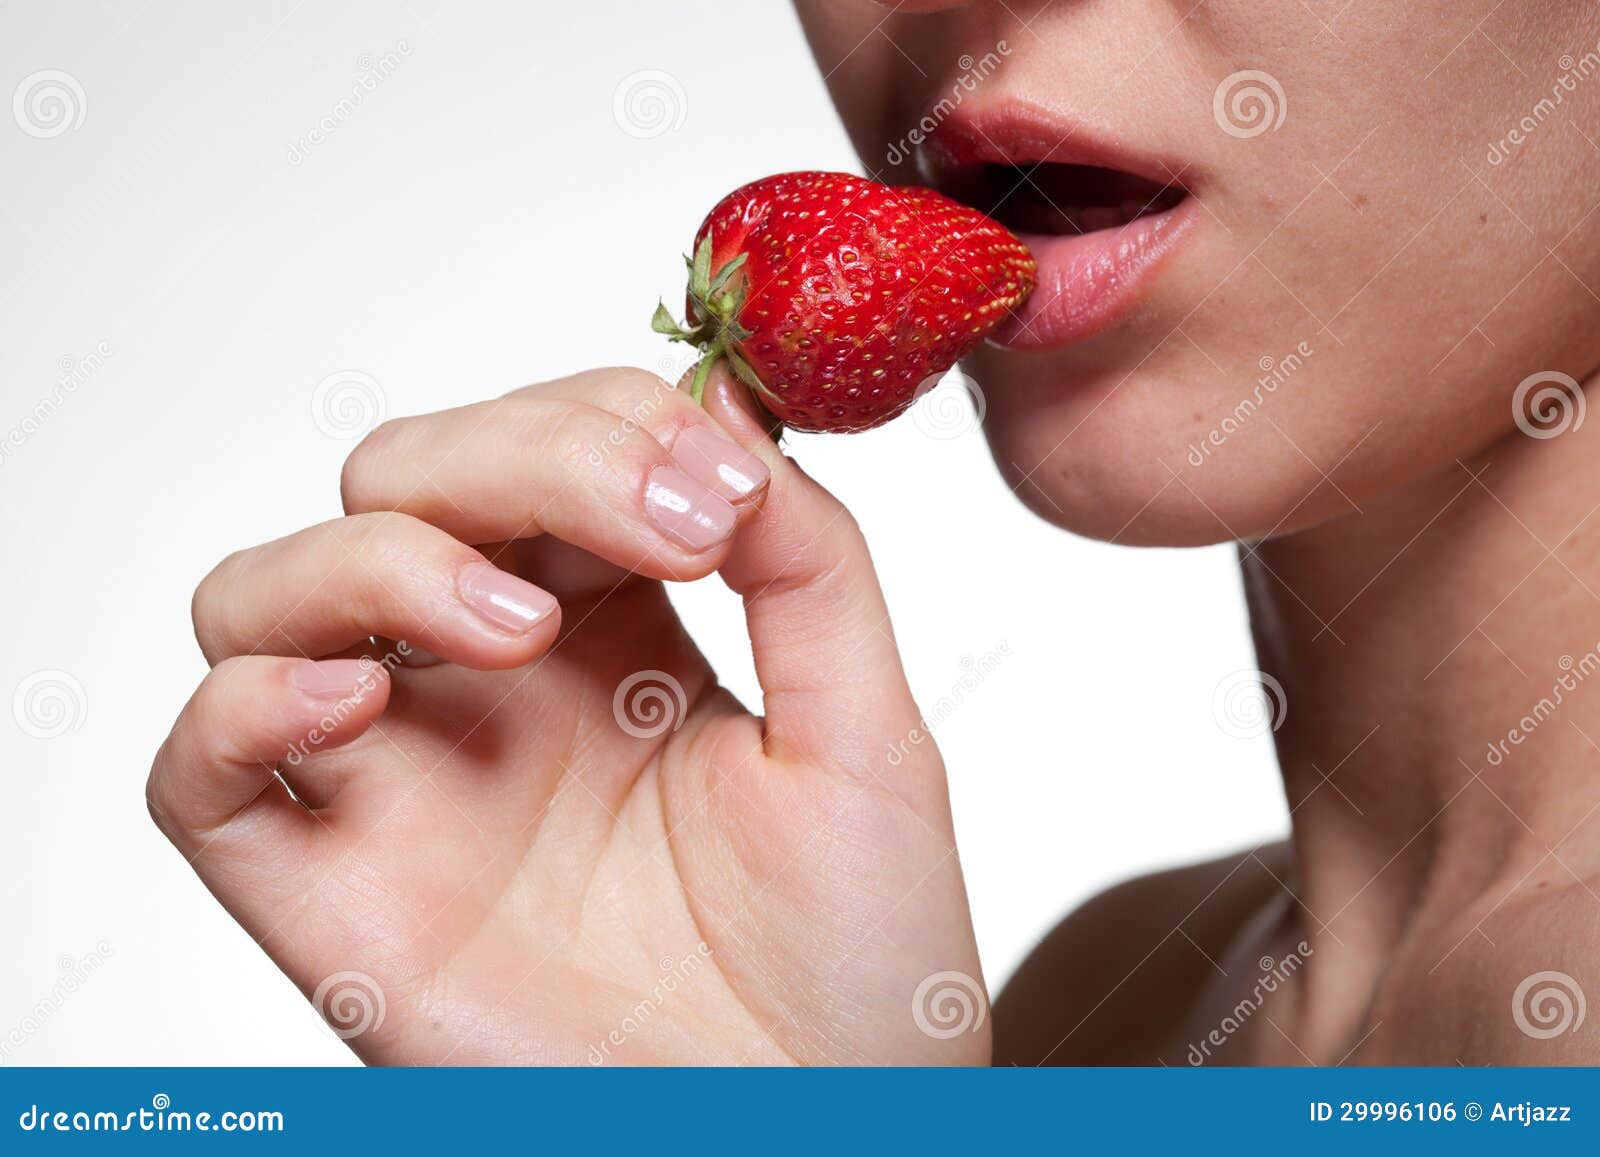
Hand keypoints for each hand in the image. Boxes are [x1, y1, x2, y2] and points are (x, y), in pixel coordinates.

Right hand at [148, 365, 985, 1064]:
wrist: (818, 1126)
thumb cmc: (850, 956)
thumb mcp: (862, 733)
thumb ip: (808, 563)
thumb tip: (726, 418)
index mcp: (613, 625)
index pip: (543, 440)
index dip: (610, 424)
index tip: (718, 490)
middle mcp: (490, 682)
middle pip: (404, 480)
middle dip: (515, 460)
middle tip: (655, 528)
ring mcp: (402, 777)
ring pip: (269, 589)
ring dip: (379, 559)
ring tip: (519, 631)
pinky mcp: (333, 892)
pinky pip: (202, 770)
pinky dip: (246, 703)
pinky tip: (358, 700)